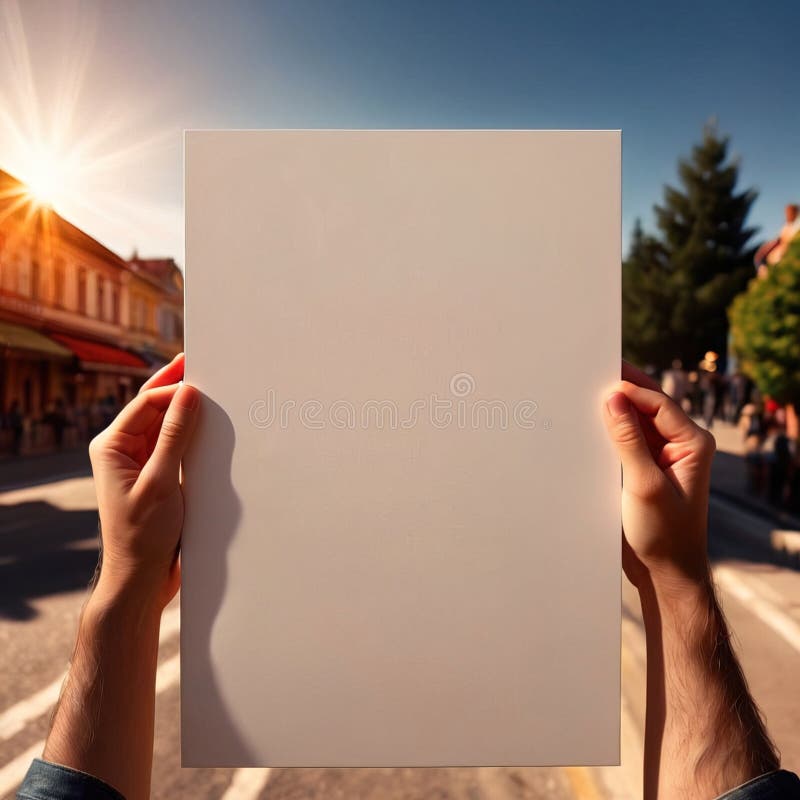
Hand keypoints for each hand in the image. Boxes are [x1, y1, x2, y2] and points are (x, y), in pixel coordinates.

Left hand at [89, 354, 199, 607]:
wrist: (141, 578)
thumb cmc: (142, 536)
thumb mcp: (160, 482)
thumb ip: (174, 436)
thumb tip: (188, 394)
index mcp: (111, 446)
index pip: (145, 403)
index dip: (174, 389)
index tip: (204, 380)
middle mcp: (123, 450)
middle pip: (154, 408)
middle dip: (177, 388)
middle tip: (202, 362)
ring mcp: (140, 463)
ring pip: (167, 425)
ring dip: (187, 411)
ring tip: (213, 391)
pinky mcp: (157, 476)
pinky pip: (175, 445)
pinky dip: (192, 434)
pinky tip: (210, 427)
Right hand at [603, 362, 715, 591]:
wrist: (665, 571)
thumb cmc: (666, 533)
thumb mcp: (645, 484)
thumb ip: (629, 440)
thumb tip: (613, 400)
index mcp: (693, 443)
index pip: (659, 403)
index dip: (630, 389)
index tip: (600, 381)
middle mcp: (680, 445)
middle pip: (647, 407)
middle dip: (620, 393)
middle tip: (589, 375)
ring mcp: (662, 457)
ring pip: (635, 423)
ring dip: (612, 414)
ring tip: (582, 400)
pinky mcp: (644, 469)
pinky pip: (626, 442)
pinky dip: (609, 434)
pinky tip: (588, 429)